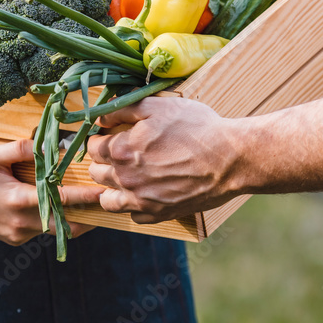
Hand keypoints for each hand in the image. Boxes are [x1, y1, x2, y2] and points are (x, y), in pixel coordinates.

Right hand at [0, 139, 101, 244]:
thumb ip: (22, 148)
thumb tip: (50, 145)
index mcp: (17, 200)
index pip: (60, 201)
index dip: (86, 197)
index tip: (105, 192)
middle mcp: (20, 223)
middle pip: (66, 224)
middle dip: (89, 216)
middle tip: (107, 202)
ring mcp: (17, 234)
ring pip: (55, 230)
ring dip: (73, 219)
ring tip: (90, 204)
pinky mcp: (14, 239)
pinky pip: (42, 231)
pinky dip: (54, 220)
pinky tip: (60, 206)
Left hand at [88, 98, 243, 222]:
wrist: (231, 159)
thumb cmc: (197, 128)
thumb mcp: (159, 105)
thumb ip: (123, 108)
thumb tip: (100, 116)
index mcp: (122, 150)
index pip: (92, 148)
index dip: (100, 139)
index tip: (110, 136)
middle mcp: (126, 178)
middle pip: (96, 173)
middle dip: (103, 162)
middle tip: (118, 154)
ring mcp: (141, 200)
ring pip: (108, 200)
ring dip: (111, 188)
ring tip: (125, 177)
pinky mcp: (158, 214)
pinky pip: (133, 216)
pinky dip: (135, 206)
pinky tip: (145, 193)